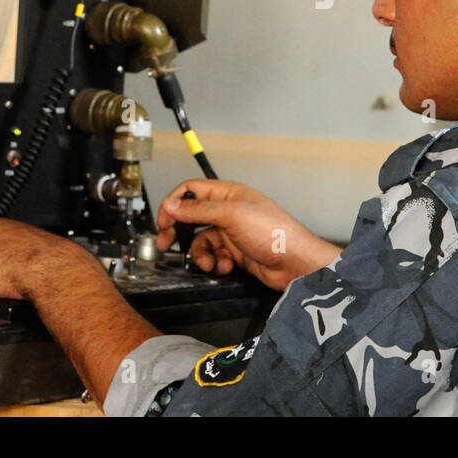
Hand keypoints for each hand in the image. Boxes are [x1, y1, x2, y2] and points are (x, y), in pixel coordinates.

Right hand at [156, 180, 340, 290]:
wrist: (294, 263)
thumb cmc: (274, 233)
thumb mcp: (232, 215)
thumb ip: (199, 209)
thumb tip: (173, 204)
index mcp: (228, 194)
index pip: (191, 191)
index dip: (174, 203)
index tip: (163, 220)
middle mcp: (229, 210)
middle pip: (192, 217)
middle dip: (179, 232)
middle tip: (167, 244)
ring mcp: (232, 232)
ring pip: (201, 241)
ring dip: (201, 254)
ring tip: (209, 262)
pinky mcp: (236, 251)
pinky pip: (214, 256)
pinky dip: (216, 263)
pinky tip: (226, 266)